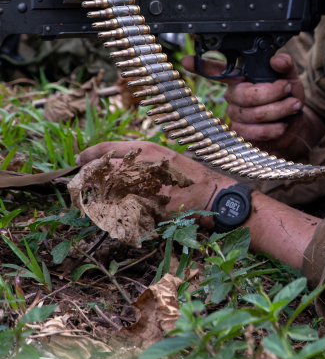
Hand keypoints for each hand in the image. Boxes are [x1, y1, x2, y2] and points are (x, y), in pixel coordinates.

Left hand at [75, 140, 220, 215]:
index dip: (90, 153)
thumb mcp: (165, 159)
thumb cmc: (188, 176)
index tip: (79, 159)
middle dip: (88, 174)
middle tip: (80, 180)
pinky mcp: (145, 205)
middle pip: (102, 168)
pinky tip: (107, 211)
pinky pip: (119, 206)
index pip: (109, 148)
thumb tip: (119, 164)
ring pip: (107, 188)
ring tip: (90, 195)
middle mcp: (141, 165)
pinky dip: (110, 208)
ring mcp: (142, 186)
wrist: (210, 193)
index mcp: (147, 150)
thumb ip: (142, 160)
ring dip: (96, 192)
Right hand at [182, 51, 304, 144]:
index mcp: (241, 79)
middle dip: (272, 92)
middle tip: (287, 88)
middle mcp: (233, 96)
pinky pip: (255, 132)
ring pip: (254, 114)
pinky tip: (282, 124)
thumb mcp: (290, 77)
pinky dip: (274, 128)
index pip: (217, 71)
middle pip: (244, 94)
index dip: (200, 66)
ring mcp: (236, 116)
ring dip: (279, 109)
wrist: (295, 125)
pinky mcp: (242, 135)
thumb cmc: (288, 97)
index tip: (186, 60)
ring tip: (292, 105)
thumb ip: (285, 65)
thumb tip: (276, 60)